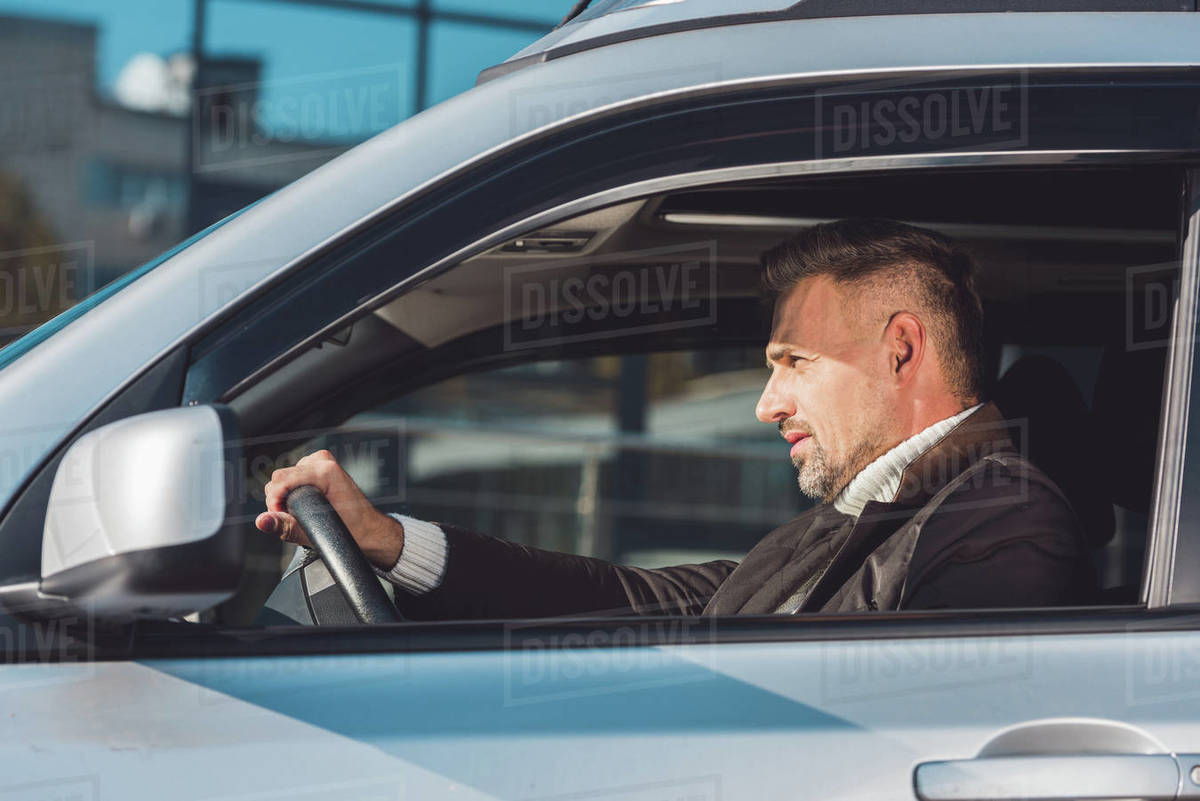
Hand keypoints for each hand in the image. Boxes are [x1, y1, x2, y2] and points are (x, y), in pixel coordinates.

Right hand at [256, 449, 404, 568]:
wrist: (372, 531)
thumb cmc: (354, 531)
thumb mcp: (317, 534)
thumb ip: (287, 527)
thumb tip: (263, 521)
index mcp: (326, 471)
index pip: (281, 479)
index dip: (275, 501)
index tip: (281, 517)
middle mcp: (323, 462)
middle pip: (280, 477)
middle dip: (280, 500)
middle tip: (294, 519)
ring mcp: (321, 463)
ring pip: (285, 477)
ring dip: (286, 497)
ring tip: (302, 513)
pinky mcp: (319, 468)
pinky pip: (293, 477)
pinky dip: (293, 492)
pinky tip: (305, 505)